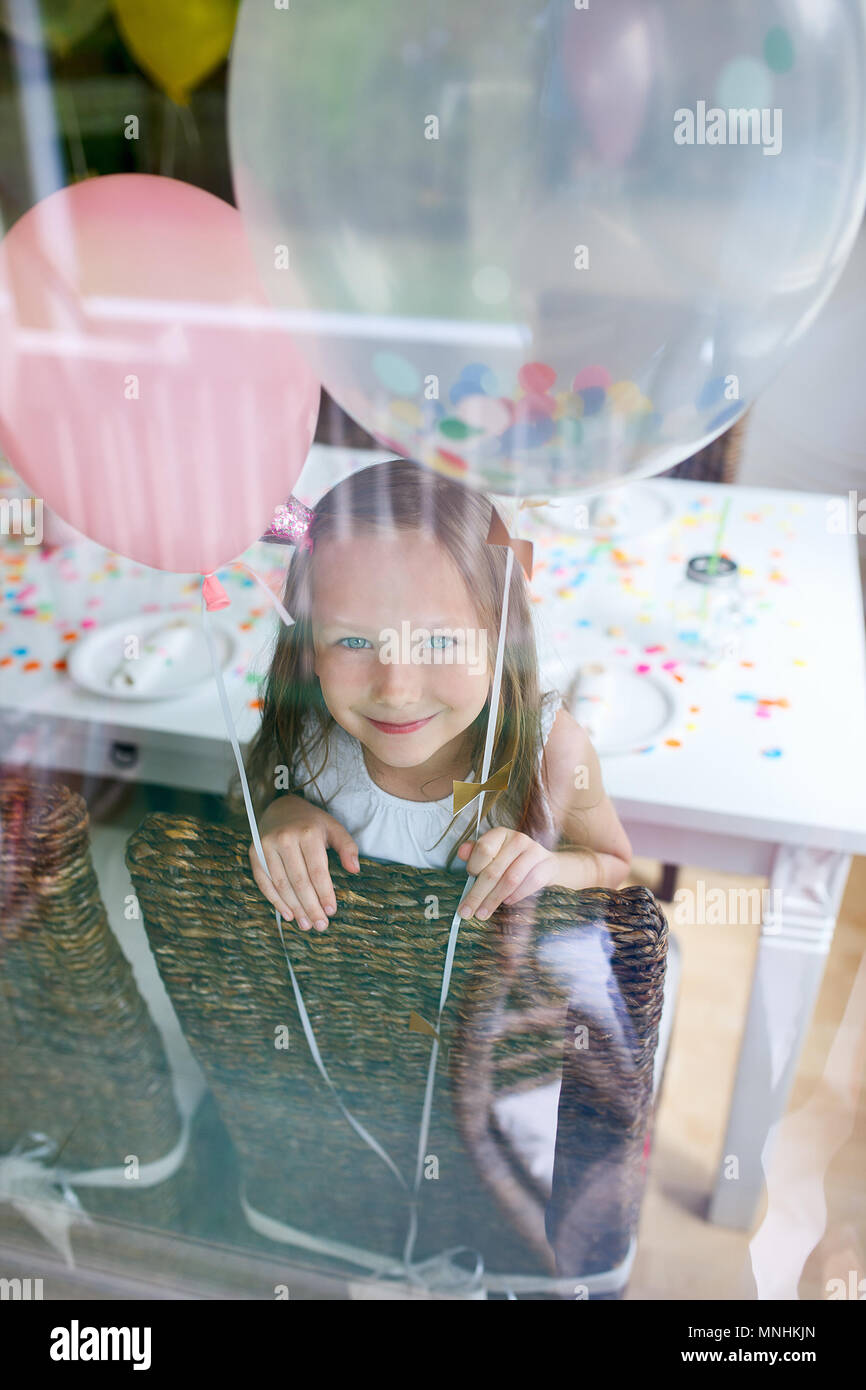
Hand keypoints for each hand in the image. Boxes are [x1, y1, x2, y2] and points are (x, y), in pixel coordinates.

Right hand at [249, 794, 359, 931]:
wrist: (281, 808)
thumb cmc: (312, 823)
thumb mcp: (334, 828)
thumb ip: (347, 847)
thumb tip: (354, 870)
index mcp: (308, 833)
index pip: (317, 871)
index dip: (324, 894)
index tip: (331, 911)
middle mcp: (285, 839)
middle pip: (299, 882)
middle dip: (311, 907)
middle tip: (320, 926)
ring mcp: (266, 846)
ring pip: (282, 885)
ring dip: (294, 908)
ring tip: (306, 924)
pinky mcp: (254, 853)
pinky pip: (264, 882)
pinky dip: (275, 901)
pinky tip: (288, 914)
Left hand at [456, 827, 556, 920]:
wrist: (545, 864)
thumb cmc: (511, 860)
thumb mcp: (493, 854)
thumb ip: (475, 854)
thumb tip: (461, 852)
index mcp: (500, 834)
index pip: (483, 849)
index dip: (473, 866)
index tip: (468, 880)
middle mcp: (518, 839)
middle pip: (494, 870)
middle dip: (478, 894)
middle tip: (467, 911)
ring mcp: (534, 851)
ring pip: (510, 880)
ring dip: (494, 900)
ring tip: (483, 913)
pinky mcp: (547, 865)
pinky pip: (529, 884)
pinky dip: (516, 896)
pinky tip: (506, 902)